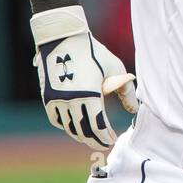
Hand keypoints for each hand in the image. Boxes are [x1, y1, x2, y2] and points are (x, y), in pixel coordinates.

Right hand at [30, 5, 138, 149]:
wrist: (63, 38)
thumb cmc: (94, 52)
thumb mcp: (115, 69)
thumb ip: (126, 91)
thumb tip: (134, 110)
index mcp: (90, 95)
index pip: (98, 126)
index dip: (106, 136)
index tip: (113, 139)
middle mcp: (71, 101)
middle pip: (84, 131)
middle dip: (95, 140)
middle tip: (103, 144)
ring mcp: (56, 100)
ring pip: (69, 127)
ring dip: (81, 135)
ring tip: (91, 137)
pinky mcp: (48, 97)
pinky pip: (56, 119)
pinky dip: (67, 126)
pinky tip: (76, 127)